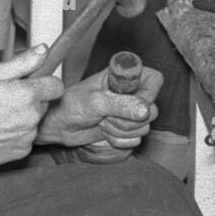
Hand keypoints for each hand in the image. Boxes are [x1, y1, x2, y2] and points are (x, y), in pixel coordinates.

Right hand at [0, 46, 64, 174]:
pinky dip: (16, 134)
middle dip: (31, 100)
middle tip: (5, 99)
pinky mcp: (22, 151)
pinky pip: (25, 138)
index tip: (31, 84)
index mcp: (28, 94)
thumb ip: (22, 62)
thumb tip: (43, 50)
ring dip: (23, 117)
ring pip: (34, 121)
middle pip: (44, 103)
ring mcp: (28, 136)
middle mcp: (33, 116)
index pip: (56, 86)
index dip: (45, 83)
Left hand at [37, 65, 163, 149]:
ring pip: (144, 127)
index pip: (154, 81)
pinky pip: (135, 140)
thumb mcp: (96, 102)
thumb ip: (122, 105)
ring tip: (102, 122)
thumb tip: (146, 110)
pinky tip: (104, 131)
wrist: (60, 125)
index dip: (147, 95)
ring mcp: (130, 111)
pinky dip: (118, 140)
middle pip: (153, 110)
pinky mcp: (126, 128)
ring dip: (120, 130)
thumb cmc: (71, 105)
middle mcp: (132, 91)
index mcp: (126, 75)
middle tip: (107, 115)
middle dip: (128, 119)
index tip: (130, 104)